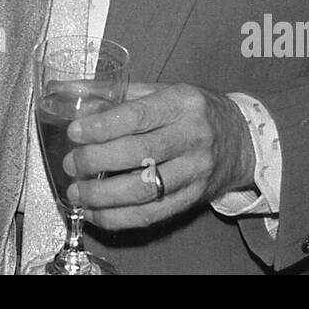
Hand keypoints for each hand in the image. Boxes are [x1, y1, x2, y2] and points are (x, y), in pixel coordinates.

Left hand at [63, 83, 255, 230]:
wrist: (241, 140)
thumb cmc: (191, 111)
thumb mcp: (160, 91)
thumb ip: (114, 94)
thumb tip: (66, 92)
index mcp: (181, 103)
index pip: (138, 116)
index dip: (103, 126)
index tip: (74, 132)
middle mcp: (192, 136)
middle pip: (140, 154)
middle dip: (97, 161)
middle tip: (71, 164)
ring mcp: (195, 171)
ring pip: (145, 189)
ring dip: (104, 196)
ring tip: (77, 193)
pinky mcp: (193, 198)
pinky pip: (152, 213)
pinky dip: (119, 217)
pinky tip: (95, 212)